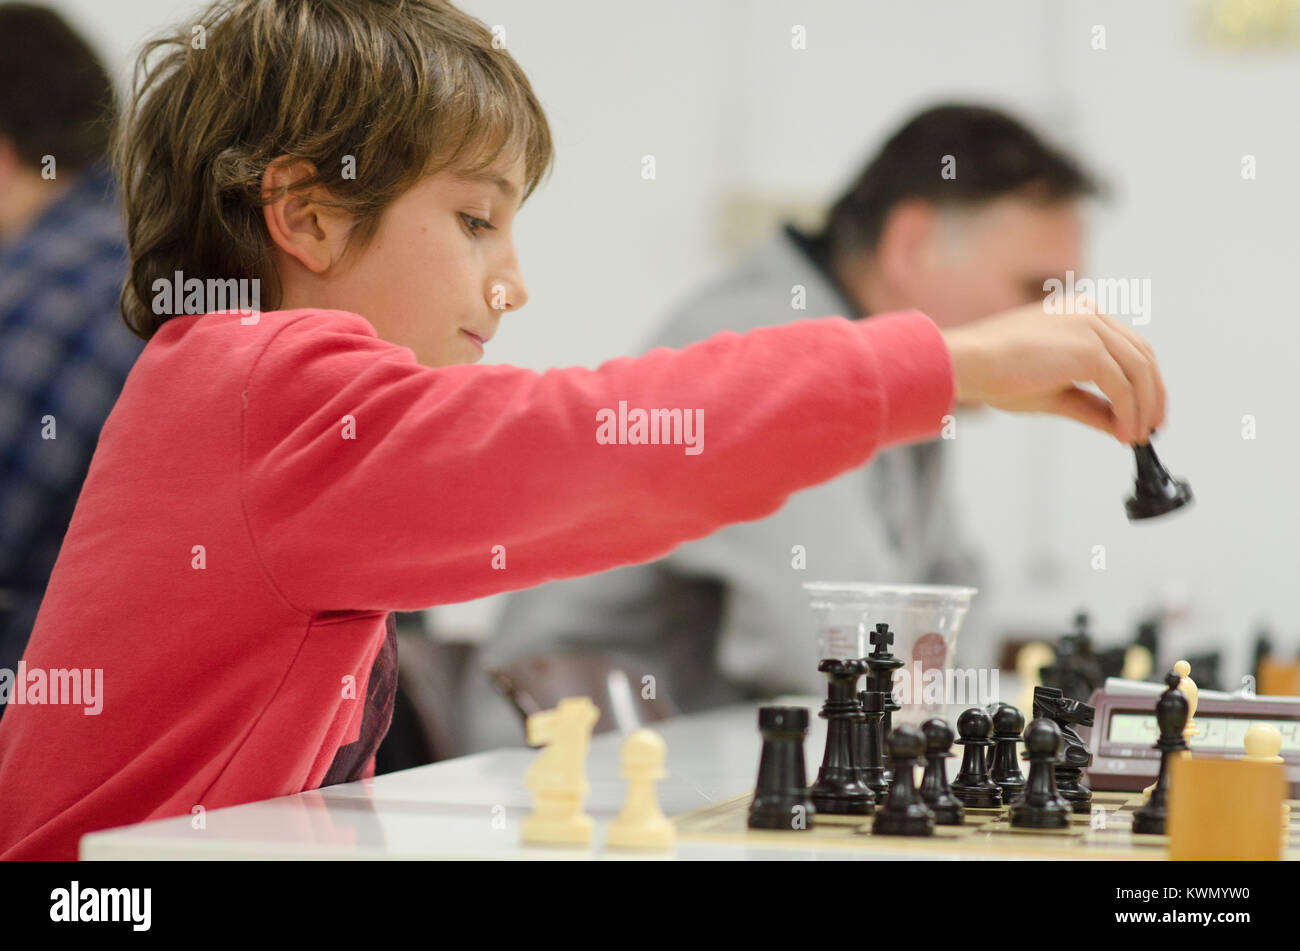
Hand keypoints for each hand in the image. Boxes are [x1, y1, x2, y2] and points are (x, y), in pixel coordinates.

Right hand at [941, 302, 1165, 444]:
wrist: (967, 362)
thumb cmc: (995, 374)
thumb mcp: (1053, 392)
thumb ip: (1090, 404)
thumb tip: (1119, 425)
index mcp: (1080, 314)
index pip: (1127, 347)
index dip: (1142, 382)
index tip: (1143, 413)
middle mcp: (1089, 313)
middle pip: (1142, 355)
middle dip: (1152, 396)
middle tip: (1149, 429)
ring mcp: (1091, 326)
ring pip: (1138, 370)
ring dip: (1143, 408)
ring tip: (1135, 436)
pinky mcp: (1089, 348)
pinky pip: (1122, 386)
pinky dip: (1128, 412)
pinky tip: (1122, 433)